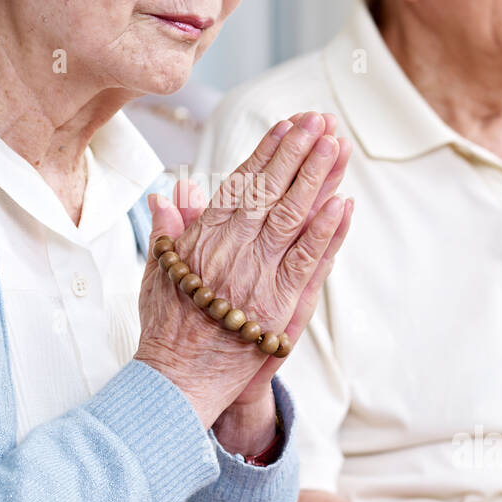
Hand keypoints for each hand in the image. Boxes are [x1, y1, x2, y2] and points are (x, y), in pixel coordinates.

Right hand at [135, 112, 351, 430]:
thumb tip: (171, 192)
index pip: (239, 183)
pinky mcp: (278, 305)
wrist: (175, 380)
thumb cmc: (165, 329)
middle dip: (296, 151)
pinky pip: (306, 261)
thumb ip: (169, 229)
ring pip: (291, 216)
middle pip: (270, 189)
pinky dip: (326, 231)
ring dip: (315, 177)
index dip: (266, 151)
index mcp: (202, 237)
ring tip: (335, 144)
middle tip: (319, 120)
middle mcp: (230, 249)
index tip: (286, 124)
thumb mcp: (158, 272)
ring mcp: (256, 275)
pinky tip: (344, 202)